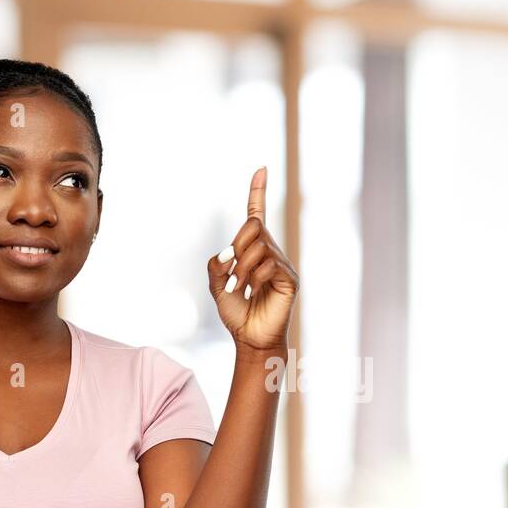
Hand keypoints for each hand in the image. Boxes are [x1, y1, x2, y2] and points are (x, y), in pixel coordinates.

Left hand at [207, 166, 298, 352]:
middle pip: (255, 227)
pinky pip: (270, 264)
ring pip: (260, 247)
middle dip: (238, 246)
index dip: (258, 192)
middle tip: (232, 274)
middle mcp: (271, 253)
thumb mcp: (217, 285)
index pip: (256, 215)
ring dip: (242, 269)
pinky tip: (253, 292)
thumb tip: (229, 250)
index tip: (261, 169)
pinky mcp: (290, 278)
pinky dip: (255, 277)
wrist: (250, 339)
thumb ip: (217, 263)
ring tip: (240, 289)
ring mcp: (282, 265)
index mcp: (254, 251)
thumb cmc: (236, 313)